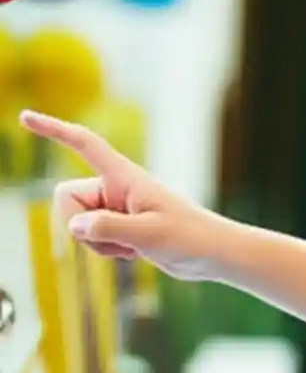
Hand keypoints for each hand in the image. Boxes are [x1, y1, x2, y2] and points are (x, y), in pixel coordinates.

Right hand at [19, 110, 228, 279]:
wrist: (213, 254)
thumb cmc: (190, 238)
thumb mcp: (148, 234)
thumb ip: (108, 228)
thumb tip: (75, 225)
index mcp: (125, 177)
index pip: (84, 145)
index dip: (55, 130)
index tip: (25, 118)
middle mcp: (116, 189)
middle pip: (67, 200)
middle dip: (81, 226)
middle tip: (118, 241)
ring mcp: (116, 209)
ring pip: (78, 224)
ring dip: (97, 243)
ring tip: (134, 247)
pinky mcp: (121, 227)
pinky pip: (92, 238)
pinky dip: (106, 250)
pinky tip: (134, 253)